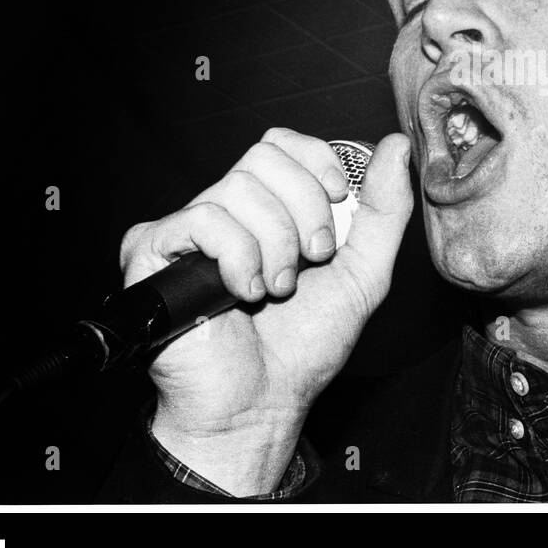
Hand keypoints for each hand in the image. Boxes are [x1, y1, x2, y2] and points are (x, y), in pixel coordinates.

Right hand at [118, 130, 412, 494]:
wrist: (262, 404)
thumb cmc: (305, 345)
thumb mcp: (364, 270)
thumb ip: (384, 208)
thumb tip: (395, 145)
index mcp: (267, 208)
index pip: (281, 143)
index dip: (315, 162)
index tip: (337, 202)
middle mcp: (224, 210)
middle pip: (264, 158)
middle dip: (304, 210)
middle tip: (311, 261)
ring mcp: (185, 229)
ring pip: (239, 189)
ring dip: (275, 246)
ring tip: (276, 289)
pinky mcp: (153, 250)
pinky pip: (204, 219)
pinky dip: (239, 258)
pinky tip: (242, 294)